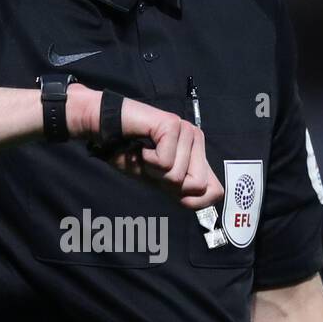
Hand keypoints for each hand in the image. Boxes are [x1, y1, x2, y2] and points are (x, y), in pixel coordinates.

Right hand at [67, 84, 223, 209]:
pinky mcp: (172, 125)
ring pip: (177, 176)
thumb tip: (216, 196)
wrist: (105, 131)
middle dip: (168, 183)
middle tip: (152, 165)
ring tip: (143, 154)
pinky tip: (140, 146)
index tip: (164, 179)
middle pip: (197, 185)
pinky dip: (146, 161)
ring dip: (152, 171)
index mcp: (198, 152)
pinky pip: (165, 163)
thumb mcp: (160, 180)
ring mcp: (186, 130)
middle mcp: (196, 138)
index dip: (189, 196)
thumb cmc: (130, 154)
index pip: (213, 189)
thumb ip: (186, 190)